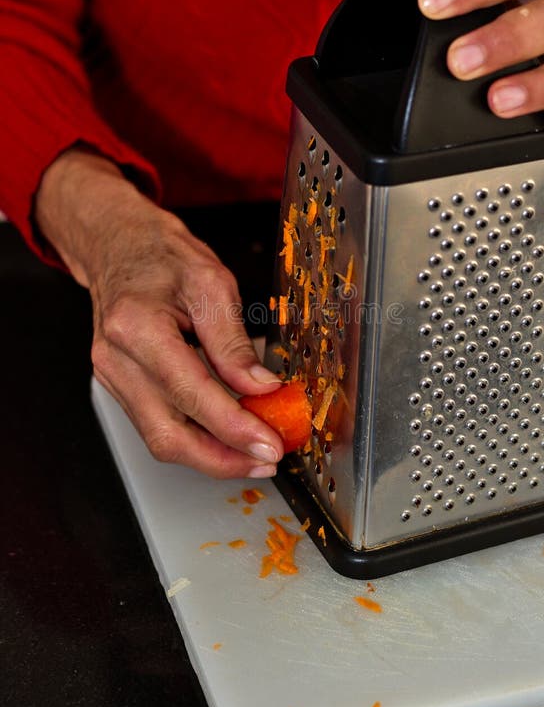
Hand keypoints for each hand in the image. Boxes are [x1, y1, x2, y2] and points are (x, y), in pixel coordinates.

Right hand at [35, 150, 283, 478]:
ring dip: (211, 456)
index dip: (234, 428)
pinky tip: (226, 437)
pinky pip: (156, 425)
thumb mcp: (212, 282)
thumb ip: (234, 342)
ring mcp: (112, 377)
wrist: (117, 246)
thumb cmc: (162, 256)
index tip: (269, 444)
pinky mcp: (118, 386)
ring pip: (161, 439)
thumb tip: (261, 388)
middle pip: (168, 434)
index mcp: (137, 327)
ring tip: (254, 454)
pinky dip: (194, 438)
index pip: (191, 394)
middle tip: (266, 460)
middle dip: (223, 459)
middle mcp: (116, 359)